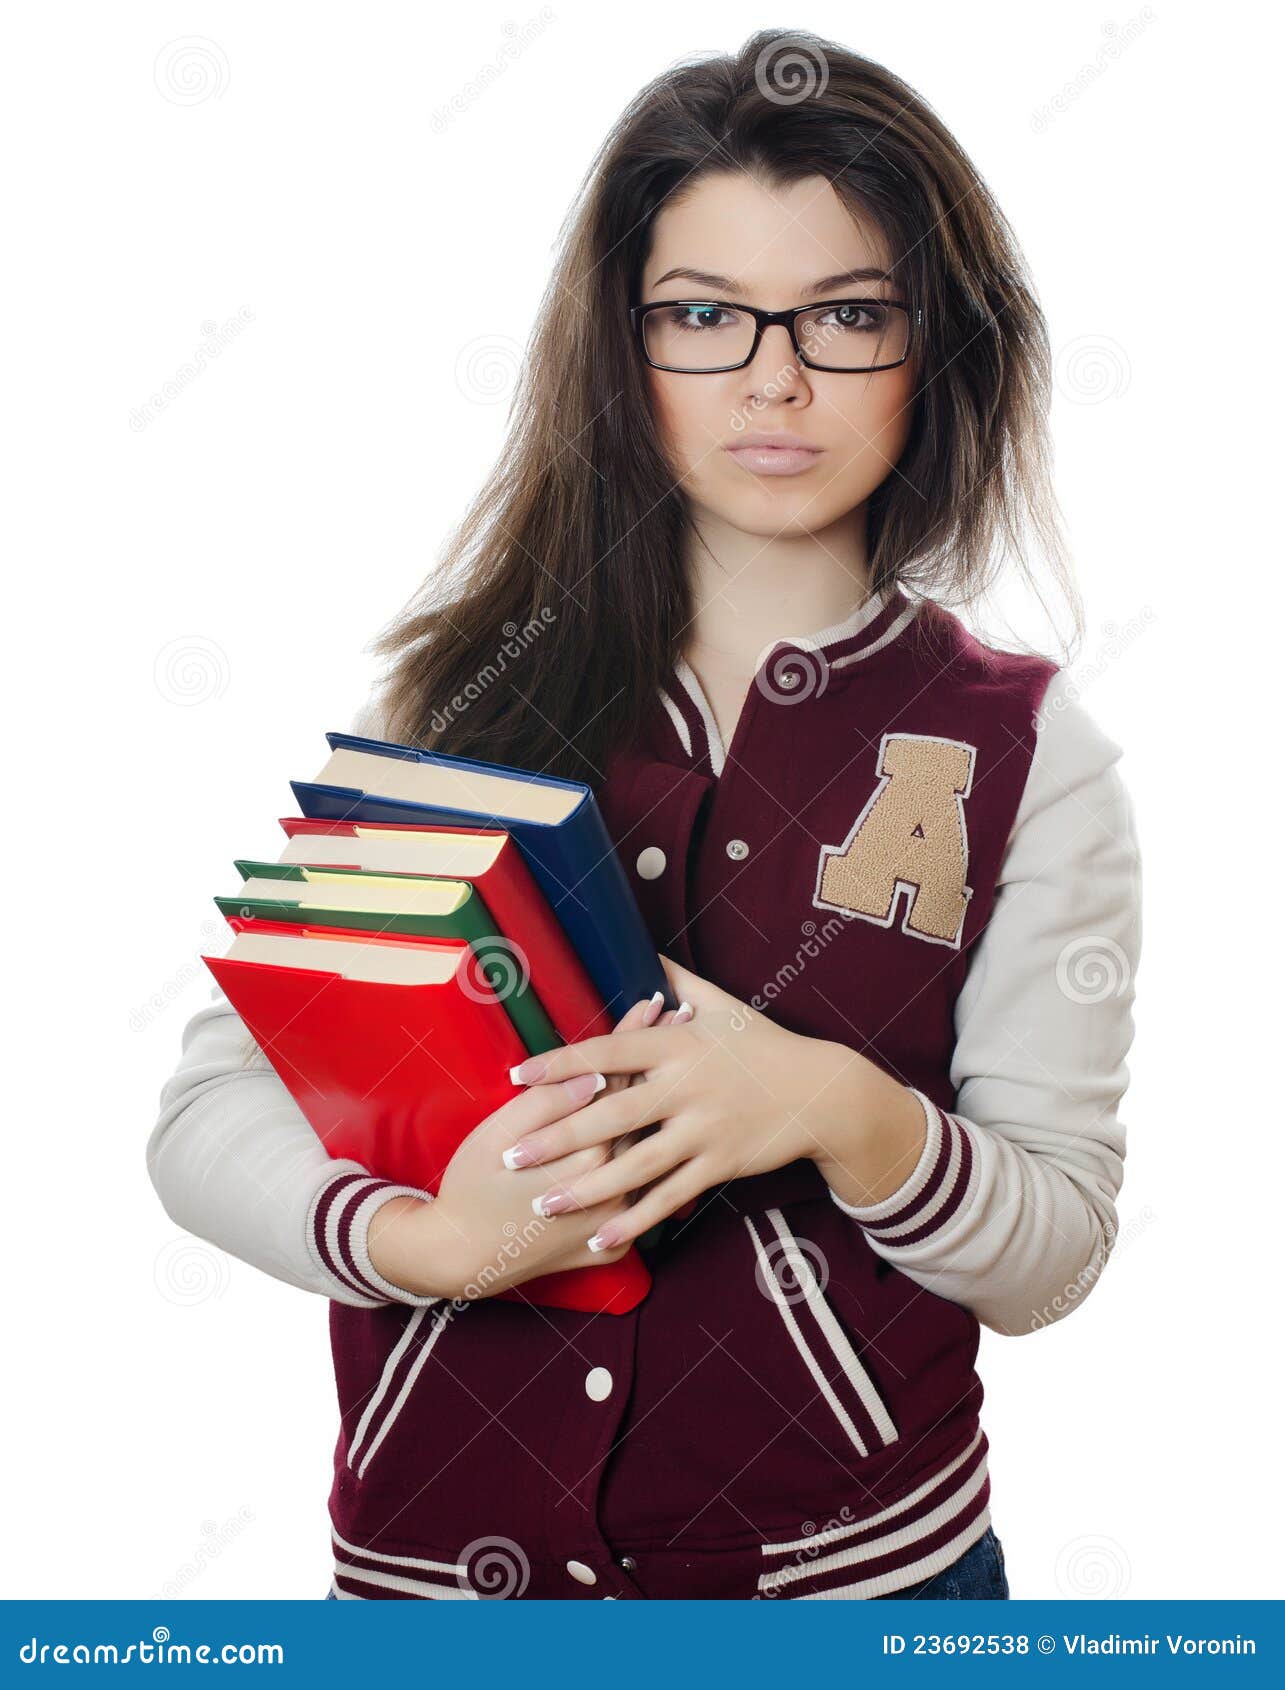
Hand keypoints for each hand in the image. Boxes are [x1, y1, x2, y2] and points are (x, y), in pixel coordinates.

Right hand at [366, 990, 691, 1298]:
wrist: (462, 1258)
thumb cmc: (472, 1185)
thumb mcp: (497, 1135)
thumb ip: (549, 1104)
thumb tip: (597, 1076)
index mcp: (586, 1152)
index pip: (618, 1081)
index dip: (634, 1038)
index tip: (655, 1002)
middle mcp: (612, 1187)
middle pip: (643, 1113)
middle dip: (664, 1063)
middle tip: (686, 1019)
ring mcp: (615, 1221)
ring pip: (650, 1158)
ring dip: (668, 1111)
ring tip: (689, 1074)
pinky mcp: (612, 1245)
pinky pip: (641, 1206)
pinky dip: (658, 1175)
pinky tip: (673, 1146)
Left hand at [500, 954, 885, 1249]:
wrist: (821, 1091)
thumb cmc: (764, 1044)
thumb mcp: (723, 1005)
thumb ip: (679, 978)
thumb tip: (642, 946)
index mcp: (678, 1045)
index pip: (608, 1052)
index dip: (560, 1064)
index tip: (517, 1076)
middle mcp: (687, 1086)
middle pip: (611, 1114)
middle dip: (558, 1138)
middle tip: (511, 1156)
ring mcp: (704, 1129)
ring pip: (636, 1164)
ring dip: (587, 1188)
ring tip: (542, 1203)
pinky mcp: (721, 1164)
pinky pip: (670, 1197)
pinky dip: (635, 1219)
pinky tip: (600, 1238)